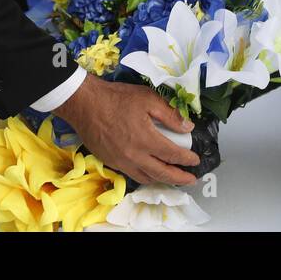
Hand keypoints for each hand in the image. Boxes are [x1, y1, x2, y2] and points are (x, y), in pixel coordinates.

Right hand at [53, 75, 199, 185]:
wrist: (84, 104)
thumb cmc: (116, 98)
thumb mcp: (147, 98)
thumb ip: (169, 114)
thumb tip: (188, 127)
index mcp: (146, 140)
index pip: (173, 155)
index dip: (187, 159)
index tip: (195, 160)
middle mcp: (135, 156)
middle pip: (163, 173)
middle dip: (180, 178)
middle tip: (191, 179)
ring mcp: (122, 162)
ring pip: (147, 178)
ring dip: (163, 181)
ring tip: (173, 179)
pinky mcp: (111, 163)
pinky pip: (133, 175)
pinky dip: (146, 177)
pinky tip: (150, 173)